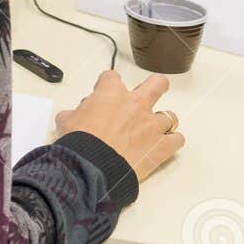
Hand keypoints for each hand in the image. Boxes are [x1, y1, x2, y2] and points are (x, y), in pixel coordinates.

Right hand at [55, 70, 184, 180]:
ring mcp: (152, 125)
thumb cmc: (79, 141)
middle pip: (157, 84)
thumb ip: (74, 113)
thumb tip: (74, 116)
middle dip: (154, 87)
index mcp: (111, 93)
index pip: (111, 78)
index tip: (102, 94)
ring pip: (170, 115)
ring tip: (151, 131)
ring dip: (161, 122)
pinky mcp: (162, 146)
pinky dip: (171, 142)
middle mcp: (136, 104)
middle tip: (146, 96)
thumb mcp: (65, 120)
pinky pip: (177, 140)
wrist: (92, 165)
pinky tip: (162, 146)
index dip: (106, 85)